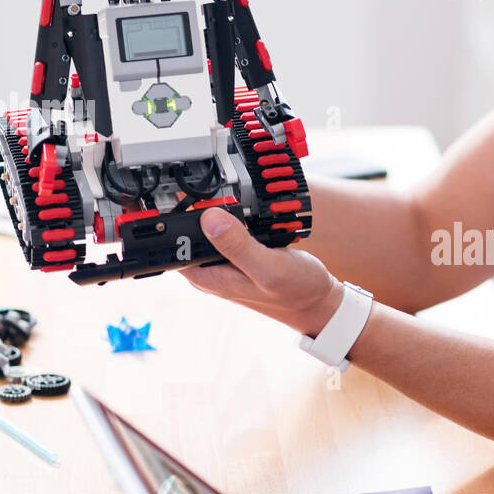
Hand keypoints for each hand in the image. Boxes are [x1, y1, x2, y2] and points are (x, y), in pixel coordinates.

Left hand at [182, 207, 343, 334]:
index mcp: (207, 276)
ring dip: (220, 210)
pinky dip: (237, 216)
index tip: (194, 196)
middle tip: (222, 194)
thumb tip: (209, 218)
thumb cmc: (297, 292)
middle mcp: (210, 269)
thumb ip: (238, 245)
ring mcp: (224, 261)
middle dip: (200, 209)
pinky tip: (249, 212)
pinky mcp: (238, 253)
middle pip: (188, 231)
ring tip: (236, 200)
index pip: (173, 243)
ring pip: (208, 226)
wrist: (319, 299)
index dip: (177, 216)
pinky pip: (228, 228)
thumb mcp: (269, 267)